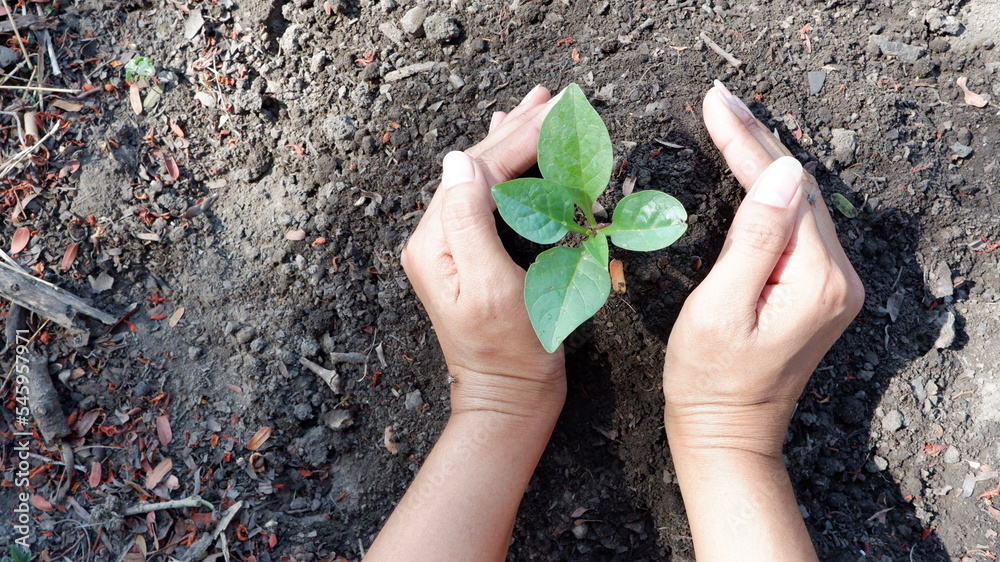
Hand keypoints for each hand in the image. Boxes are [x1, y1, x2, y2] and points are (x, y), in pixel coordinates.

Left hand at [367, 86, 566, 561]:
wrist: (509, 398)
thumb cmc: (510, 353)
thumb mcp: (491, 288)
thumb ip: (470, 222)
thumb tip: (459, 161)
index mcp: (435, 242)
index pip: (479, 171)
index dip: (519, 137)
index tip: (557, 108)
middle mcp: (435, 238)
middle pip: (477, 167)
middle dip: (517, 129)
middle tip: (555, 96)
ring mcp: (451, 246)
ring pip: (483, 176)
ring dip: (512, 140)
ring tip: (536, 106)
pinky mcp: (470, 254)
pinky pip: (487, 196)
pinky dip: (505, 167)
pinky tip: (507, 147)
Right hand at [663, 82, 865, 459]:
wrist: (727, 433)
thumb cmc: (711, 380)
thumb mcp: (721, 309)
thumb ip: (755, 239)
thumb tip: (785, 173)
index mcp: (816, 281)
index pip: (783, 189)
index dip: (746, 141)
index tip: (714, 103)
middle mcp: (838, 278)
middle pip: (799, 188)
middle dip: (757, 140)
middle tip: (718, 100)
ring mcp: (832, 285)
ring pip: (801, 203)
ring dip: (766, 160)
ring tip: (730, 121)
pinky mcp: (817, 290)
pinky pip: (798, 226)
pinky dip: (772, 191)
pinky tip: (754, 168)